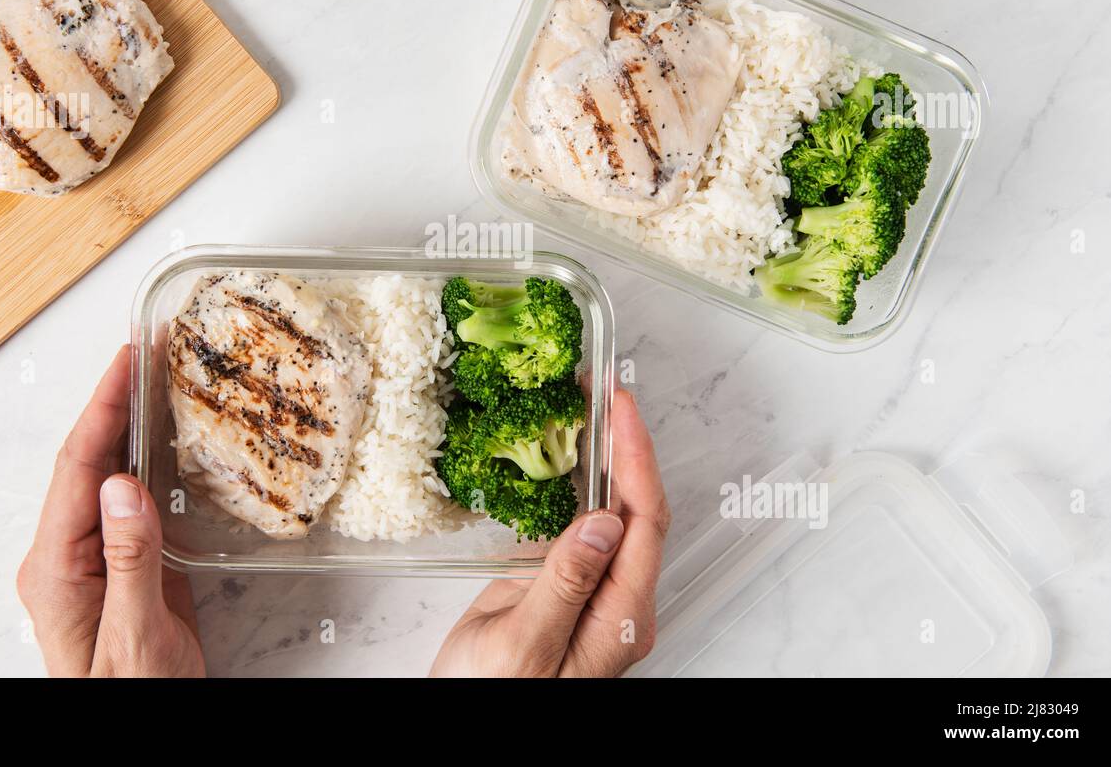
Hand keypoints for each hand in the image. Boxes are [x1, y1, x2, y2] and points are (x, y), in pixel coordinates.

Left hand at [17, 346, 204, 676]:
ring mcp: (96, 557)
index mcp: (56, 566)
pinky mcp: (126, 566)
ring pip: (110, 475)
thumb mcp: (134, 634)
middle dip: (115, 402)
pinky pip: (132, 501)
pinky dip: (152, 461)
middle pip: (88, 460)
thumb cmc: (133, 695)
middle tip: (151, 349)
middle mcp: (68, 554)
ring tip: (163, 378)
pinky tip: (174, 438)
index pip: (77, 468)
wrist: (144, 728)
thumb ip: (129, 560)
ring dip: (133, 426)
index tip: (127, 359)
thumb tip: (122, 485)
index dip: (102, 408)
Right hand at [430, 389, 669, 676]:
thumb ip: (566, 583)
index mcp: (621, 615)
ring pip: (610, 512)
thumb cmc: (494, 698)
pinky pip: (577, 526)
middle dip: (626, 445)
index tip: (621, 406)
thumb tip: (603, 523)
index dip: (637, 456)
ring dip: (601, 459)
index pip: (646, 519)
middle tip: (603, 392)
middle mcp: (616, 599)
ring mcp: (590, 591)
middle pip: (638, 508)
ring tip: (584, 409)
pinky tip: (556, 457)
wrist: (464, 717)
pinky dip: (571, 485)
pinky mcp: (560, 587)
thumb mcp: (525, 645)